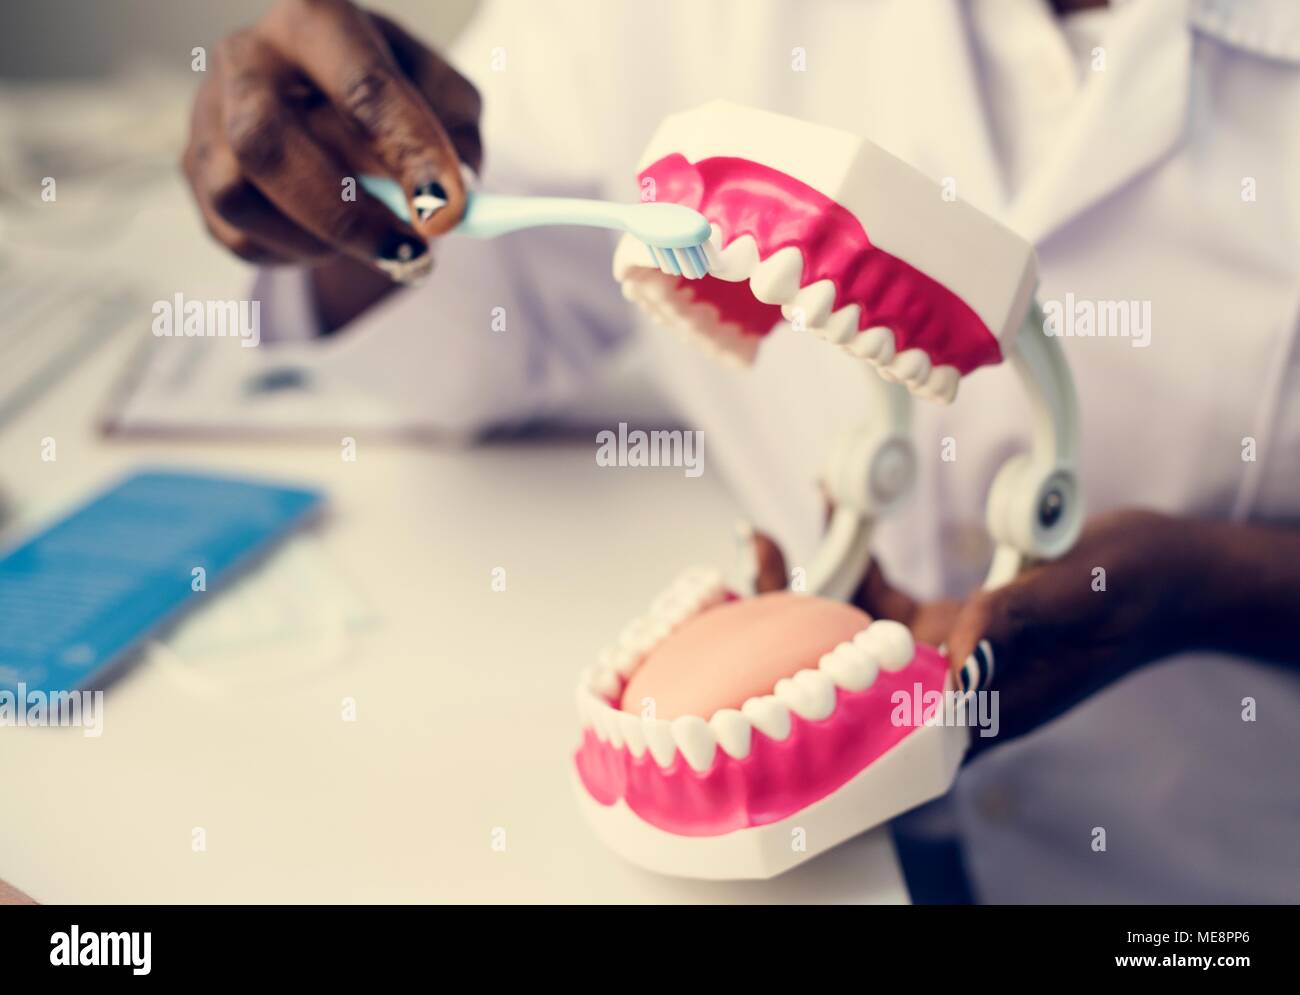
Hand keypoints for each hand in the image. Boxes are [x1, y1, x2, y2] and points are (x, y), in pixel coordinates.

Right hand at [180, 0, 481, 306]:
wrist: (333, 106)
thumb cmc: (396, 100)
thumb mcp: (445, 100)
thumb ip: (457, 138)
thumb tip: (449, 195)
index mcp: (318, 19)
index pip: (361, 87)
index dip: (407, 154)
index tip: (447, 212)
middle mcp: (249, 55)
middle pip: (268, 141)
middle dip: (346, 214)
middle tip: (410, 252)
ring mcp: (209, 110)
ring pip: (237, 194)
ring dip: (316, 239)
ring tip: (371, 242)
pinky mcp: (195, 166)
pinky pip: (235, 234)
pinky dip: (293, 253)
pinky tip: (329, 240)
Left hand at [751, 509, 1204, 752]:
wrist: (1171, 578)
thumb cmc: (1132, 593)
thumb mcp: (1071, 598)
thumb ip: (1011, 623)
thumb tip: (956, 653)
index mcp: (976, 712)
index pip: (871, 705)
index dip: (807, 670)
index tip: (759, 620)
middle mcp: (950, 696)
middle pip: (847, 670)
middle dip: (790, 615)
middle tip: (753, 551)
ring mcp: (948, 663)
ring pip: (858, 635)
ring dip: (816, 582)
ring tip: (771, 533)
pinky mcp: (952, 630)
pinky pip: (886, 604)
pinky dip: (858, 564)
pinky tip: (835, 518)